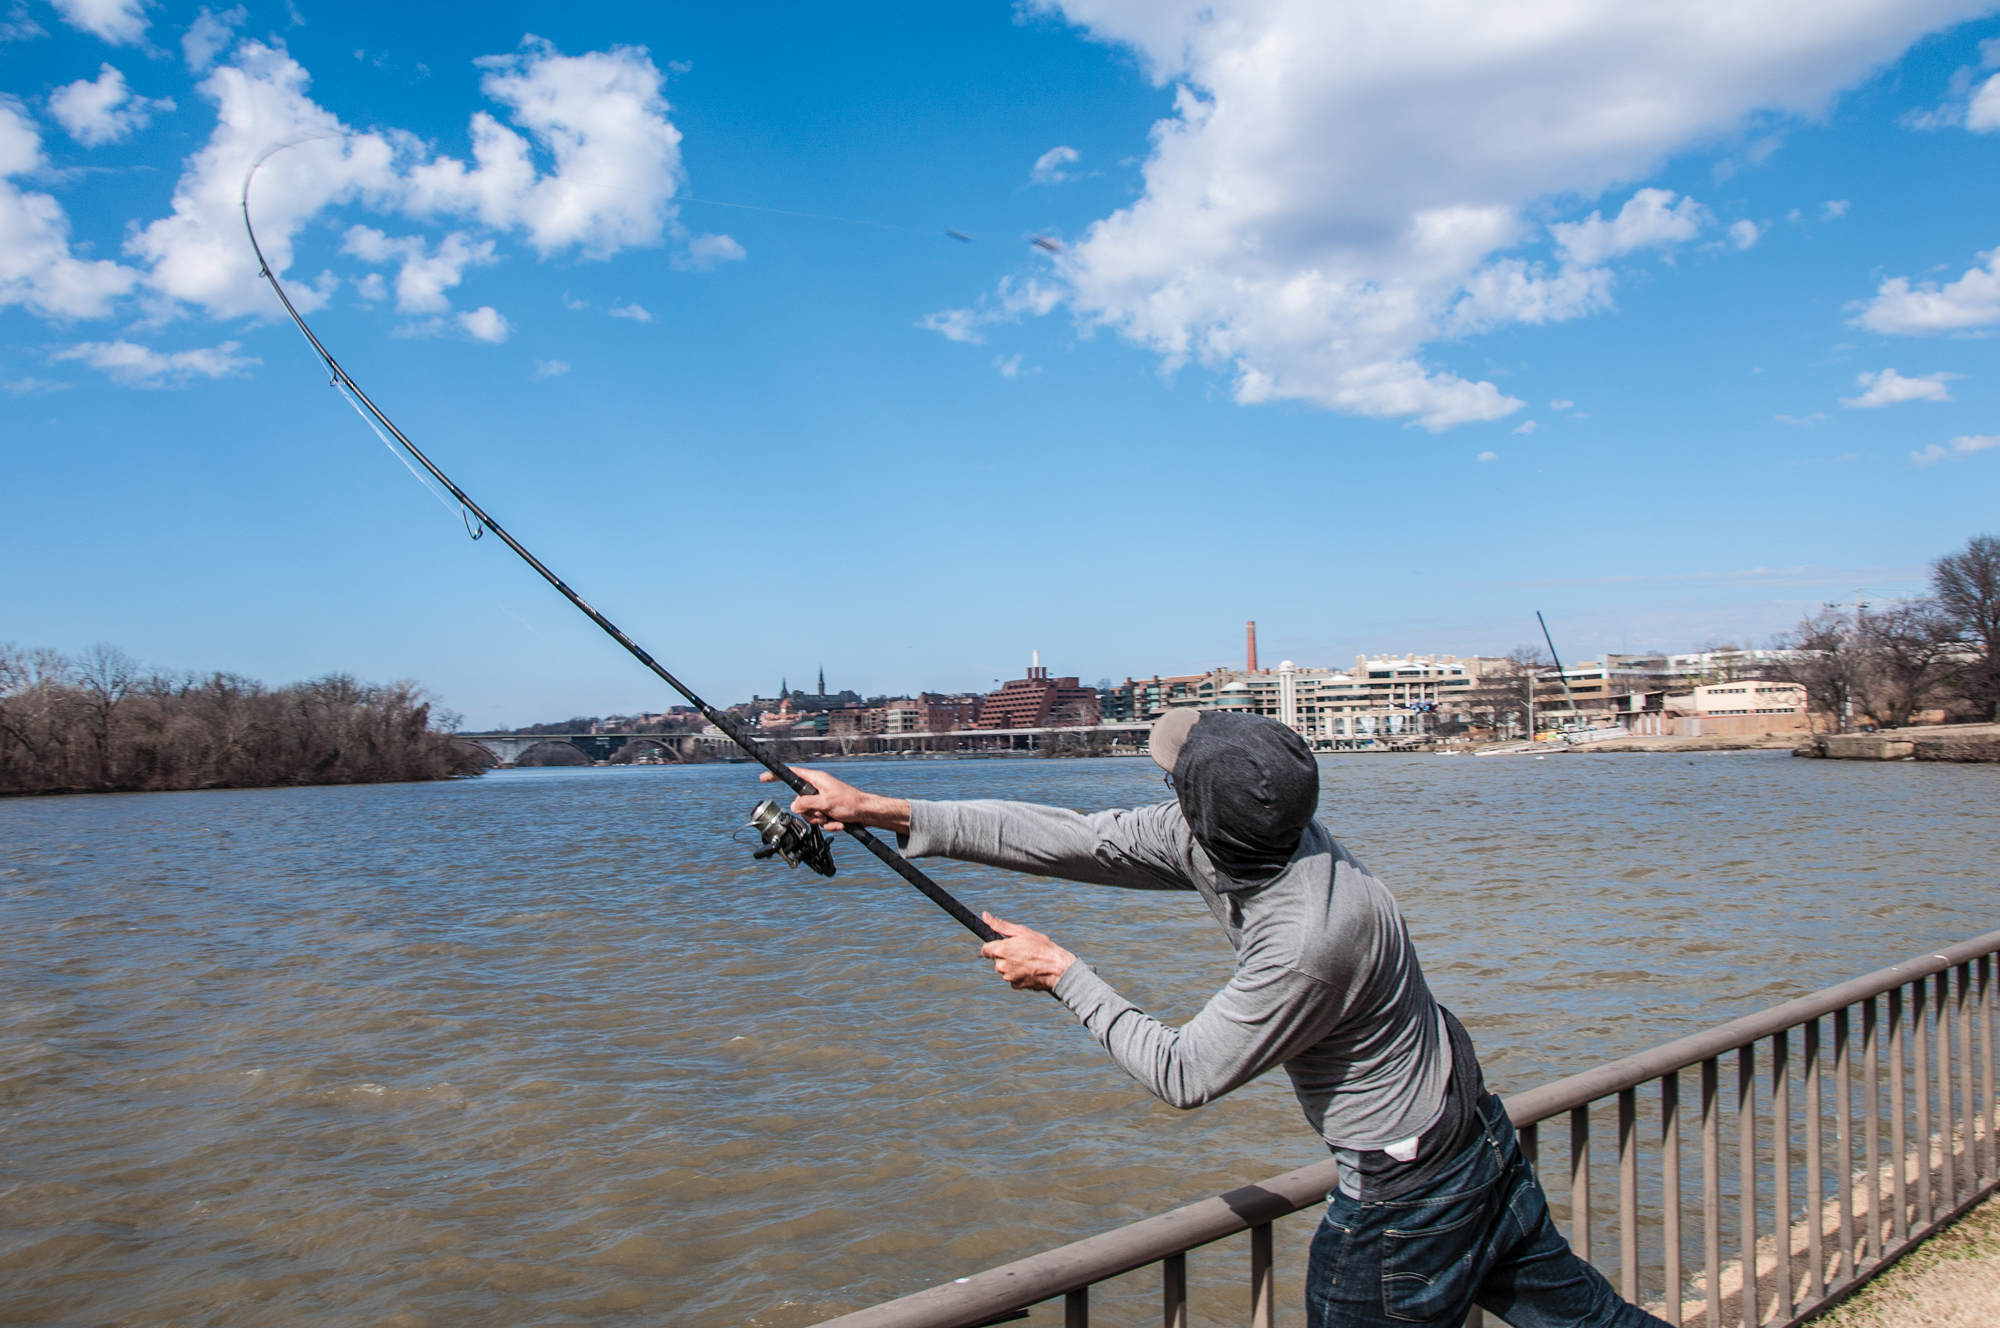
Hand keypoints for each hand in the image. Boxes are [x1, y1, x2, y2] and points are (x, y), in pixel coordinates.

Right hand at [758, 766, 909, 834]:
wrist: (867, 814)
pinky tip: (839, 823)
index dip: (777, 776)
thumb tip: (793, 806)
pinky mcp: (827, 810)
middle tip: (822, 813)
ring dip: (820, 820)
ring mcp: (822, 800)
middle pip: (799, 802)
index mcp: (816, 780)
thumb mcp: (826, 803)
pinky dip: (829, 824)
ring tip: (833, 818)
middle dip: (810, 812)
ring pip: (809, 813)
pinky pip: (820, 820)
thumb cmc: (851, 803)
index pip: (792, 774)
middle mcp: (818, 788)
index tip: (763, 778)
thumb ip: (806, 804)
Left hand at [978, 912, 1075, 991]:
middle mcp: (1001, 965)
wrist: (1057, 968)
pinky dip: (1018, 974)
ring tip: (1028, 960)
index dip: (992, 947)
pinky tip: (1030, 969)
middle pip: (996, 959)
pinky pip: (1012, 978)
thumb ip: (1001, 925)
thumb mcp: (1022, 932)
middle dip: (1005, 955)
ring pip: (1005, 969)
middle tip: (1021, 951)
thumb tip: (985, 916)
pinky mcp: (1015, 985)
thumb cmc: (1042, 947)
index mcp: (1001, 950)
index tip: (1002, 945)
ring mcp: (1008, 977)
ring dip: (1012, 965)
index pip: (985, 950)